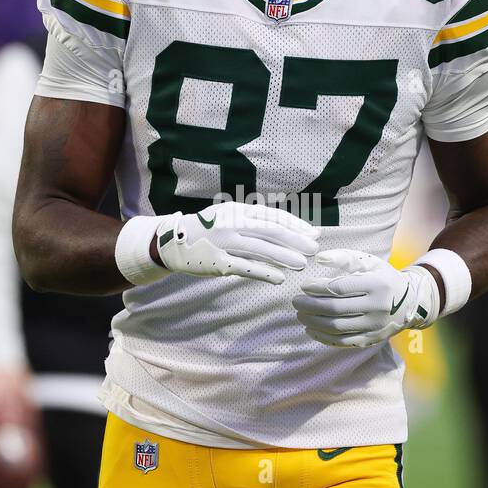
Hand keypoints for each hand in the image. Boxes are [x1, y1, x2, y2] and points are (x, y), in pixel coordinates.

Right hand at [154, 202, 319, 284]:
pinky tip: (279, 278)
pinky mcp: (216, 262)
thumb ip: (258, 222)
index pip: (272, 216)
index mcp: (238, 209)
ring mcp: (223, 242)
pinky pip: (244, 267)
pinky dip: (263, 272)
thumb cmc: (211, 228)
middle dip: (294, 240)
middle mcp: (231, 222)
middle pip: (269, 231)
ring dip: (283, 257)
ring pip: (259, 249)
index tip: (313, 233)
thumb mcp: (232, 216)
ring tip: (301, 264)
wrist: (174, 240)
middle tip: (313, 249)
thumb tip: (294, 229)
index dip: (295, 225)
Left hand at [292, 248, 439, 347]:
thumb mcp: (368, 262)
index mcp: (378, 284)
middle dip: (310, 306)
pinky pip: (342, 342)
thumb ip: (343, 257)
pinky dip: (323, 337)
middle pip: (335, 309)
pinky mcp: (371, 340)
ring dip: (313, 322)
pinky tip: (311, 328)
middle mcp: (378, 307)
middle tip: (295, 301)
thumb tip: (319, 258)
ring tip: (300, 314)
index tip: (304, 286)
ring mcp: (375, 326)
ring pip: (337, 327)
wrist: (409, 303)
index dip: (317, 288)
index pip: (340, 288)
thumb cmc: (382, 278)